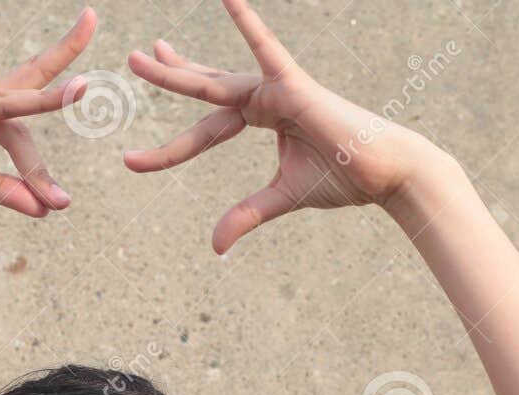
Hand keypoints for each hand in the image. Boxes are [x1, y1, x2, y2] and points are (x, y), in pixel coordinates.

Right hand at [0, 9, 96, 228]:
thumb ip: (9, 192)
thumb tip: (47, 210)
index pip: (26, 134)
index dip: (41, 172)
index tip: (58, 203)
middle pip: (27, 88)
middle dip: (62, 64)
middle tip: (93, 28)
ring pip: (5, 104)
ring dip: (44, 100)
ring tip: (80, 89)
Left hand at [123, 0, 441, 252]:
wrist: (386, 175)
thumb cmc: (345, 178)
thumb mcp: (283, 198)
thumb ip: (246, 215)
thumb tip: (215, 247)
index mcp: (264, 117)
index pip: (207, 127)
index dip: (169, 148)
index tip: (133, 159)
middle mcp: (267, 97)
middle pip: (206, 89)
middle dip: (169, 76)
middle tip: (134, 60)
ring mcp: (279, 89)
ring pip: (217, 82)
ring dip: (179, 71)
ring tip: (146, 53)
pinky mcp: (295, 86)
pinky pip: (266, 50)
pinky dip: (247, 24)